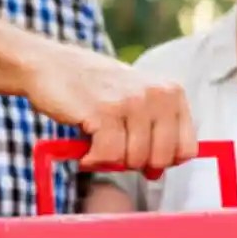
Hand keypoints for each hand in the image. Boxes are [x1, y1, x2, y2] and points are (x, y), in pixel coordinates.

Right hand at [21, 44, 197, 170]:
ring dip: (111, 161)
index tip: (141, 155)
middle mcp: (157, 95)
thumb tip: (159, 172)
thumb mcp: (136, 100)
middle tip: (114, 149)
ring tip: (97, 144)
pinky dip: (93, 160)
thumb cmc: (93, 88)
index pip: (186, 149)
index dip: (162, 161)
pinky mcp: (105, 111)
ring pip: (134, 160)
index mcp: (171, 93)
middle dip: (134, 163)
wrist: (50, 65)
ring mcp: (132, 102)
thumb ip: (155, 130)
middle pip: (160, 159)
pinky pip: (109, 156)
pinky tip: (84, 151)